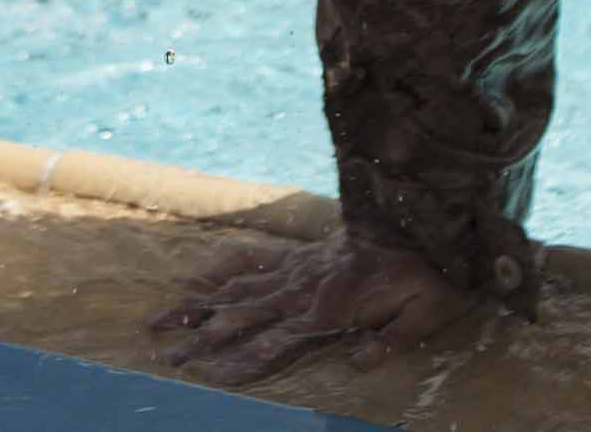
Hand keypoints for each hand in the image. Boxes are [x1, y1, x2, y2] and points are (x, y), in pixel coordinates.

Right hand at [147, 230, 475, 386]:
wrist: (424, 214)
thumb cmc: (429, 273)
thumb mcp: (426, 312)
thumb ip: (391, 341)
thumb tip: (358, 364)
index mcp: (328, 310)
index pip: (275, 342)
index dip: (242, 361)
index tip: (208, 376)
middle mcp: (303, 289)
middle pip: (243, 317)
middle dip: (202, 338)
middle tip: (166, 356)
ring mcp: (298, 269)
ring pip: (238, 289)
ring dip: (199, 305)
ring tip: (161, 320)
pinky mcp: (301, 254)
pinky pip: (256, 259)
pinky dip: (225, 266)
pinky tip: (197, 274)